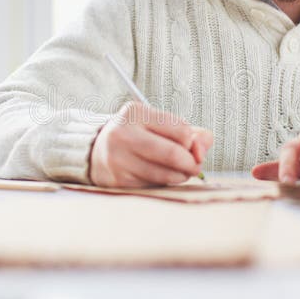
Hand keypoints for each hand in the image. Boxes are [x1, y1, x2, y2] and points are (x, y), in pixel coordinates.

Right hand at [89, 101, 213, 187]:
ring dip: (180, 176)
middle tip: (195, 166)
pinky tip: (160, 176)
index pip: (181, 130)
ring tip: (180, 172)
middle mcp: (123, 134)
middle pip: (172, 154)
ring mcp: (118, 159)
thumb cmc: (137, 135)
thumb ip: (191, 133)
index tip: (192, 146)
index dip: (193, 142)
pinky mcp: (118, 180)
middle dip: (191, 163)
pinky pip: (153, 185)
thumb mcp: (160, 124)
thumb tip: (203, 150)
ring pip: (164, 174)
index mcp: (135, 113)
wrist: (96, 151)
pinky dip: (164, 183)